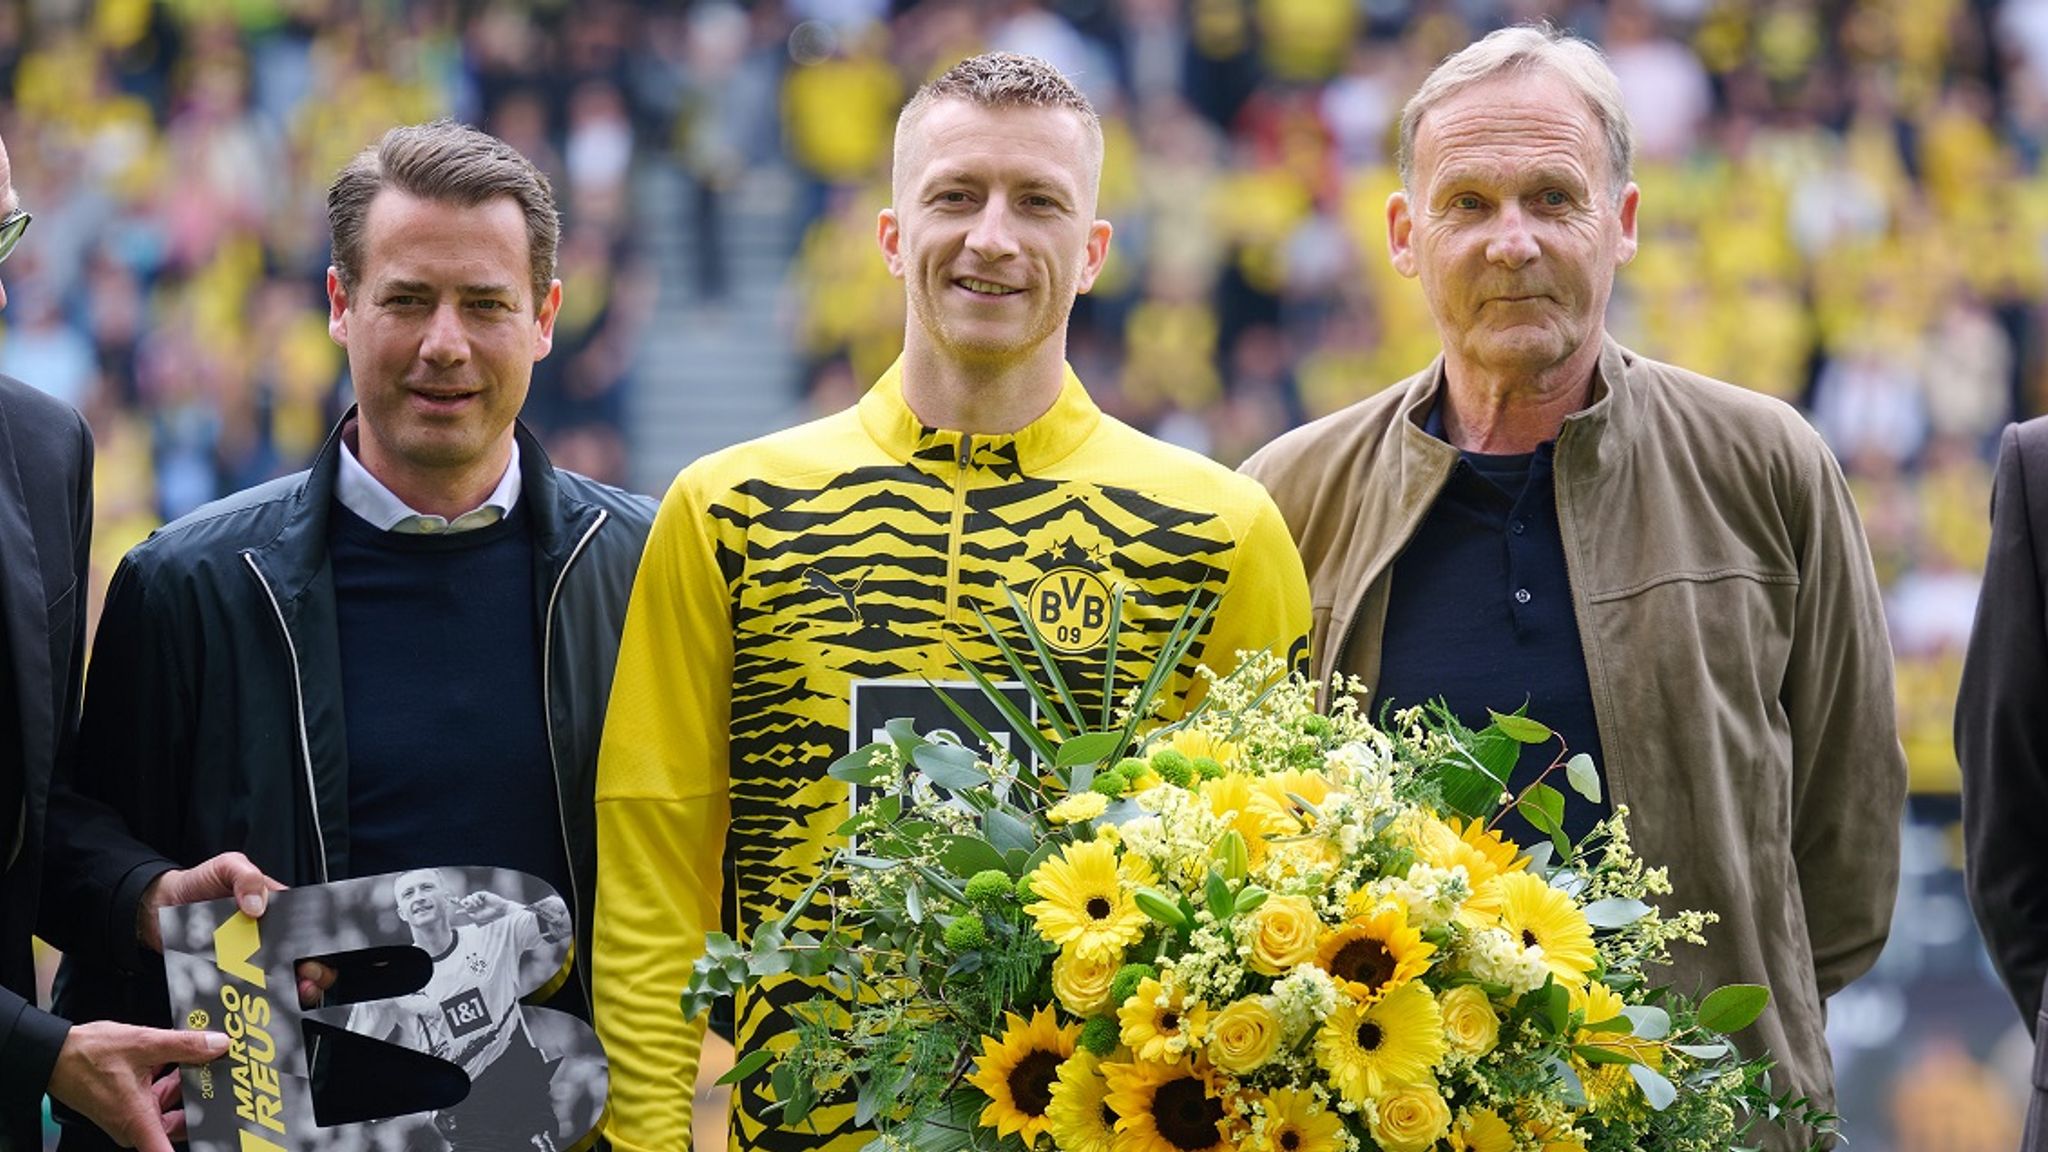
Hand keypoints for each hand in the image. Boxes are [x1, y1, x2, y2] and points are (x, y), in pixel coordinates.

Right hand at [46, 1020, 227, 1151]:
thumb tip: (217, 1044)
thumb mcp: (144, 1043)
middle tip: (218, 1077)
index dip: (196, 1142)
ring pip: (169, 1106)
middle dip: (199, 1100)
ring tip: (202, 1060)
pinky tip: (179, 1058)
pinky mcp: (126, 1106)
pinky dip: (168, 1081)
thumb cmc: (87, 1055)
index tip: (213, 1136)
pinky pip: (156, 1099)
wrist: (54, 1053)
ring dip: (184, 1085)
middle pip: (179, 1122)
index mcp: (138, 1121)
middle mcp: (134, 1125)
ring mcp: (130, 1117)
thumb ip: (185, 1045)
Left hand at [138, 852, 333, 1007]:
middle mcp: (268, 934)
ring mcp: (249, 956)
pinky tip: (257, 1008)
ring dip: (289, 992)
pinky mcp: (229, 973)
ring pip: (279, 979)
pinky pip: (246, 989)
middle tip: (306, 984)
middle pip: (300, 958)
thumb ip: (246, 877)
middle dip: (313, 975)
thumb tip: (259, 905)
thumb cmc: (198, 882)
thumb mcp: (226, 866)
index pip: (308, 928)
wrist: (160, 906)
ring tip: (288, 998)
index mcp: (276, 908)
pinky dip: (255, 1001)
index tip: (314, 961)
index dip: (318, 946)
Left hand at [457, 890, 514, 922]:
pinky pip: (474, 894)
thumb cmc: (489, 915)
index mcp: (475, 910)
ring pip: (468, 897)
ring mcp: (479, 899)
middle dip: (463, 903)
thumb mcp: (477, 917)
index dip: (461, 911)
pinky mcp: (482, 894)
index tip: (456, 913)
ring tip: (476, 906)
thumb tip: (464, 911)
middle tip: (465, 905)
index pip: (466, 910)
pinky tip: (480, 903)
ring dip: (470, 902)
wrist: (498, 910)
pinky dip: (475, 899)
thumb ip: (470, 914)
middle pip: (465, 901)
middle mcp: (476, 904)